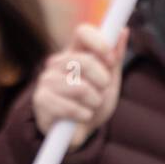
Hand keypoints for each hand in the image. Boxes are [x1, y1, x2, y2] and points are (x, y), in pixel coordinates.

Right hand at [32, 24, 127, 149]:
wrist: (79, 133)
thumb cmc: (93, 104)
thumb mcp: (110, 81)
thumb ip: (115, 58)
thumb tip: (124, 30)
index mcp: (74, 52)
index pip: (83, 32)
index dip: (99, 42)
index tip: (111, 59)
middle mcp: (57, 62)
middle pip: (84, 61)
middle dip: (102, 81)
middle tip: (102, 91)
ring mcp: (46, 80)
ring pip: (80, 87)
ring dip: (94, 102)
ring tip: (91, 107)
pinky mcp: (40, 100)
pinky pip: (69, 106)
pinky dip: (83, 115)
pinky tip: (81, 117)